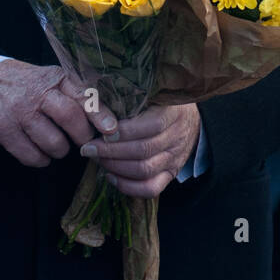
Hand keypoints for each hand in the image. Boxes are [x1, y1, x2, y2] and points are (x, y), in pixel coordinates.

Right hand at [0, 60, 117, 167]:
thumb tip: (107, 123)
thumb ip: (74, 95)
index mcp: (53, 77)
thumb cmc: (24, 85)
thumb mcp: (48, 79)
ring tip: (54, 143)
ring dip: (59, 150)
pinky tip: (37, 150)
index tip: (111, 130)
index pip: (82, 94)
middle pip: (70, 117)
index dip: (100, 114)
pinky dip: (39, 159)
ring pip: (53, 143)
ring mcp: (19, 111)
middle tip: (81, 142)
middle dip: (81, 137)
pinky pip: (32, 156)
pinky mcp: (3, 129)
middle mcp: (37, 92)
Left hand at [80, 103, 200, 197]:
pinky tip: (110, 176)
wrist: (190, 120)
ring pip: (145, 170)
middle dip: (111, 151)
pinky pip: (151, 188)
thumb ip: (131, 95)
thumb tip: (98, 101)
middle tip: (89, 148)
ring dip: (116, 167)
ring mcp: (174, 158)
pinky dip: (128, 187)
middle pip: (144, 150)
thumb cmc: (162, 102)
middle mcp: (176, 137)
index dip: (124, 131)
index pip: (151, 126)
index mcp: (172, 113)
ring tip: (97, 159)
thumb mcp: (152, 91)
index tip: (101, 131)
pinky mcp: (170, 174)